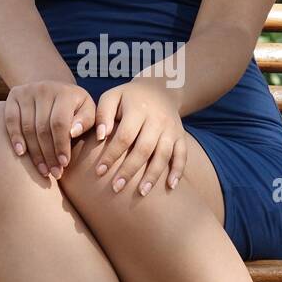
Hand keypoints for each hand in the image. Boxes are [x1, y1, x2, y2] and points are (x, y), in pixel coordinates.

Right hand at [4, 81, 95, 178]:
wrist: (54, 90)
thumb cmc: (75, 107)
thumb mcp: (87, 111)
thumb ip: (87, 121)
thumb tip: (73, 133)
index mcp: (65, 92)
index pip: (60, 123)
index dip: (61, 145)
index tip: (64, 164)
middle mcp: (44, 89)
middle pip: (42, 128)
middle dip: (48, 154)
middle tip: (54, 173)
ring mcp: (27, 91)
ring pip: (27, 127)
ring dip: (34, 153)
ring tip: (42, 170)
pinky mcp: (14, 95)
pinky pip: (11, 120)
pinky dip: (15, 138)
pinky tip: (21, 153)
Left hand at [93, 78, 186, 196]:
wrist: (160, 88)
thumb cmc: (128, 97)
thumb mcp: (112, 96)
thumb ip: (103, 114)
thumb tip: (100, 136)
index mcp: (138, 109)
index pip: (124, 136)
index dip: (111, 155)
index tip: (99, 171)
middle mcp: (157, 119)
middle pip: (144, 149)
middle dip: (129, 170)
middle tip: (116, 188)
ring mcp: (171, 128)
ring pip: (163, 155)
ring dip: (152, 176)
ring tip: (141, 193)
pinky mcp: (180, 136)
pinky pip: (182, 155)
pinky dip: (178, 171)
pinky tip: (170, 186)